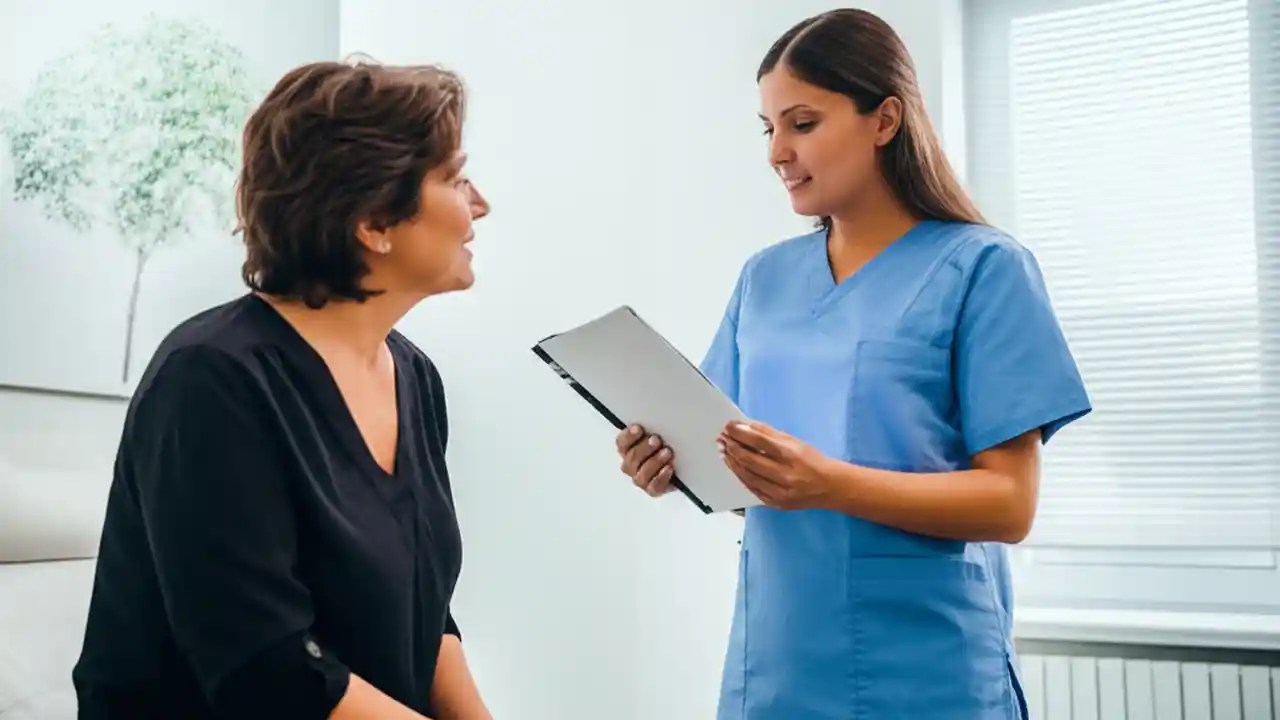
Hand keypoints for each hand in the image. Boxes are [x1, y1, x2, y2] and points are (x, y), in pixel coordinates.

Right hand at [616, 424, 675, 496]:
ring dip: (654, 462)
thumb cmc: (666, 445)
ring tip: (667, 452)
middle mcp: (631, 465)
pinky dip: (661, 477)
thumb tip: (655, 409)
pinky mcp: (653, 489)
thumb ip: (654, 426)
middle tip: (656, 440)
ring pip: (641, 474)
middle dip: (643, 449)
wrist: (682, 464)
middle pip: (631, 459)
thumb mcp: (660, 432)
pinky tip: (669, 468)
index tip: (639, 428)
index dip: (628, 437)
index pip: (621, 443)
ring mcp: (641, 479)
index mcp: (628, 449)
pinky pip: (654, 487)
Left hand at [718, 420, 833, 510]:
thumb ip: (769, 434)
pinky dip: (741, 476)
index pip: (759, 440)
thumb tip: (746, 426)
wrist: (831, 488)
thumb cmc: (812, 460)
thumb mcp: (795, 442)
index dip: (741, 432)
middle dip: (733, 447)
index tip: (728, 426)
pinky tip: (734, 467)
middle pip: (750, 459)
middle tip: (722, 439)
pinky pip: (752, 489)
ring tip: (724, 451)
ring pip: (748, 476)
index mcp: (791, 455)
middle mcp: (785, 475)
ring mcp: (780, 492)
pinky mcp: (776, 503)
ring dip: (733, 462)